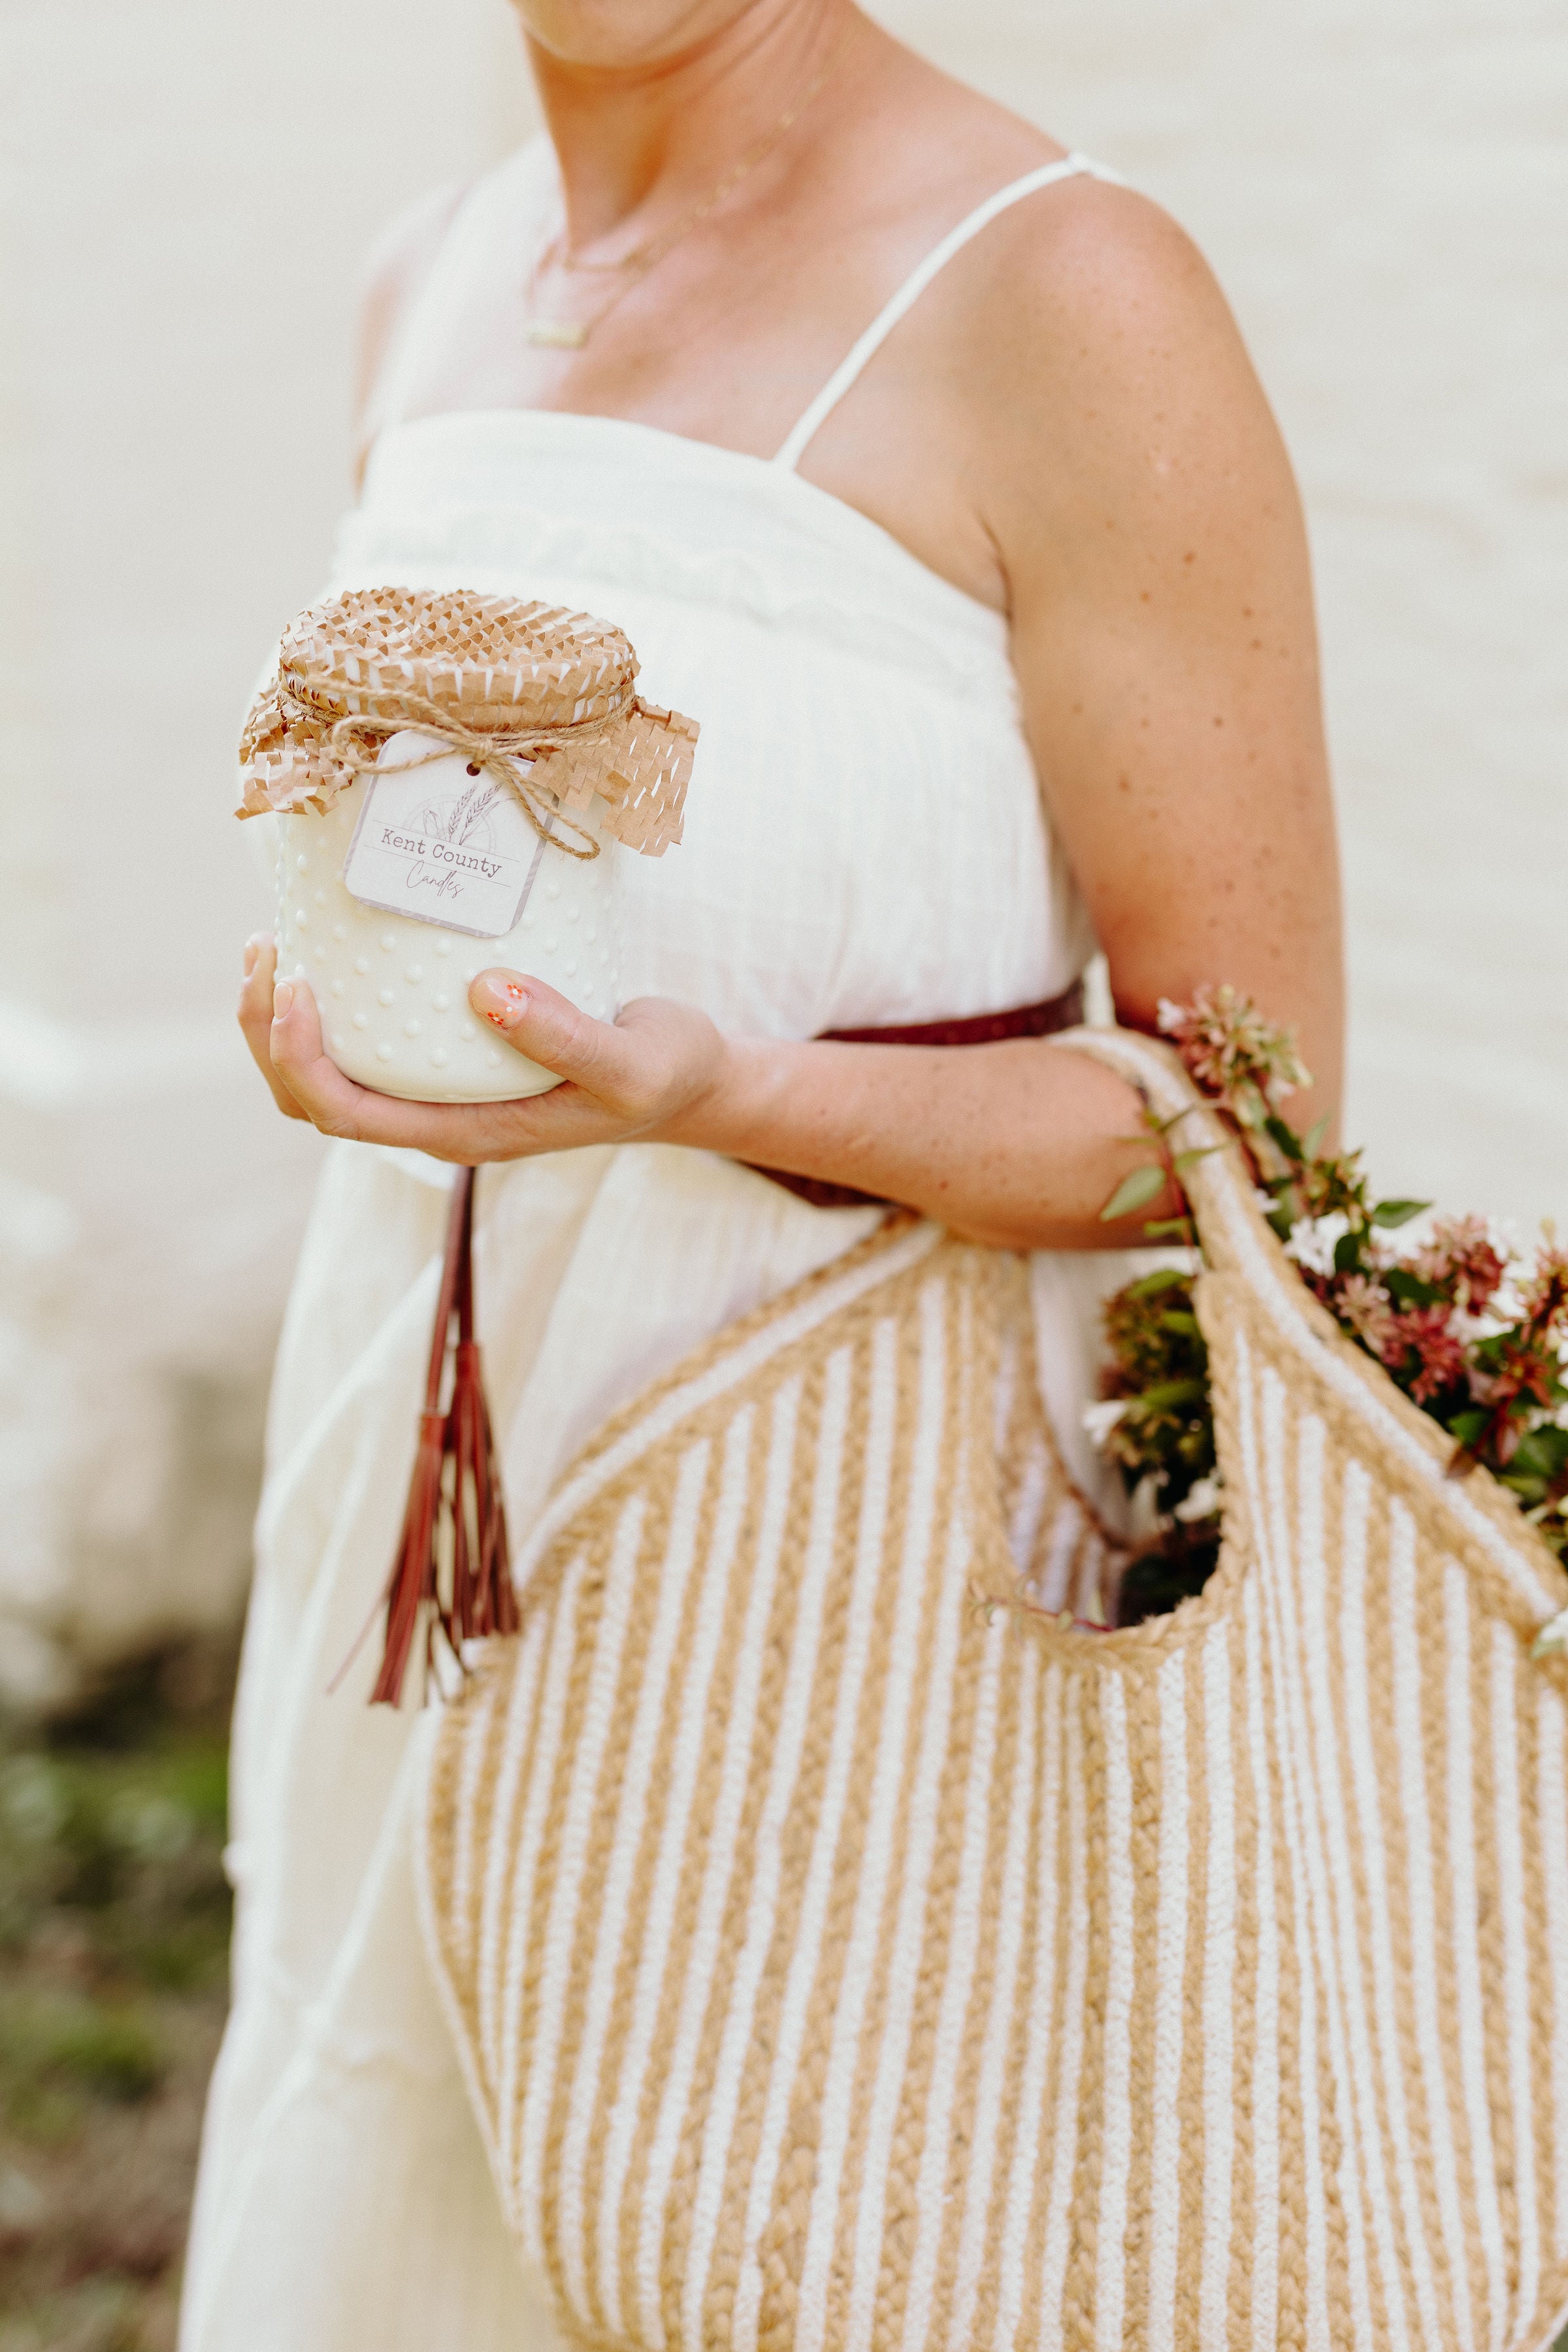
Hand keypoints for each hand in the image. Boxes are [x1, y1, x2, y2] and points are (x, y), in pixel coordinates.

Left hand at [236, 933, 730, 1163]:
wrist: (689, 1081)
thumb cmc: (664, 1072)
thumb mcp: (634, 1060)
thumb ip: (567, 1037)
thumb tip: (486, 991)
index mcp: (463, 1133)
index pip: (345, 1115)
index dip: (299, 1058)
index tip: (297, 982)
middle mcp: (435, 1117)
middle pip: (312, 1101)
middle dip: (268, 1033)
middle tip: (268, 945)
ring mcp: (437, 1090)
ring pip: (328, 1073)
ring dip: (283, 1017)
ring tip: (276, 939)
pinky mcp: (446, 1055)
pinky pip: (364, 1037)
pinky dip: (329, 997)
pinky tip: (332, 939)